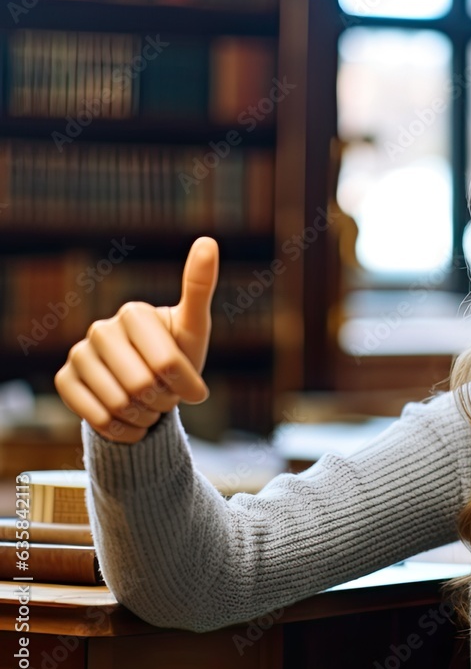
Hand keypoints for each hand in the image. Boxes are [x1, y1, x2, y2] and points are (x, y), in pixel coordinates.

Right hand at [55, 237, 218, 443]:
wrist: (149, 386)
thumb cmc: (178, 353)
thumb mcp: (194, 328)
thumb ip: (199, 288)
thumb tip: (208, 240)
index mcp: (134, 312)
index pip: (167, 364)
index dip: (185, 386)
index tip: (193, 390)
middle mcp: (101, 328)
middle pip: (141, 386)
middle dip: (164, 401)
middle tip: (167, 394)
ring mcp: (78, 353)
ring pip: (119, 405)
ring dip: (145, 416)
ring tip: (149, 403)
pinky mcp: (65, 380)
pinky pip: (98, 418)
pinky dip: (123, 429)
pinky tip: (131, 418)